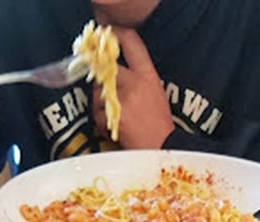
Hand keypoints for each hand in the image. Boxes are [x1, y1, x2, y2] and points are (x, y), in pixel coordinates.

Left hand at [93, 28, 173, 148]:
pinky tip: (113, 127)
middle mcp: (135, 82)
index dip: (115, 35)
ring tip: (114, 115)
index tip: (107, 36)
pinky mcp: (114, 115)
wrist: (162, 148)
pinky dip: (101, 122)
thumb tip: (114, 70)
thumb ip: (137, 78)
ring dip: (100, 103)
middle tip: (108, 93)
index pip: (131, 42)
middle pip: (106, 69)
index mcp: (148, 74)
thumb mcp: (156, 92)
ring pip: (98, 92)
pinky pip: (97, 113)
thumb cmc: (159, 124)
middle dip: (103, 81)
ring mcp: (123, 98)